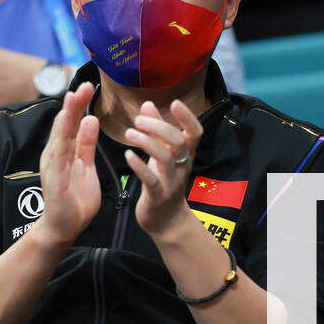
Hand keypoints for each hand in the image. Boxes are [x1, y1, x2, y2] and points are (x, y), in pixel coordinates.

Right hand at [34, 83, 100, 245]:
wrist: (64, 227)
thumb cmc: (75, 198)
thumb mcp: (85, 165)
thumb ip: (86, 143)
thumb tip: (91, 119)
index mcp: (64, 149)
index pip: (72, 122)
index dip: (79, 104)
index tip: (90, 86)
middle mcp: (55, 153)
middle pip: (64, 123)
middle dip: (74, 103)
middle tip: (85, 84)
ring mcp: (52, 164)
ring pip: (59, 134)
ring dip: (67, 115)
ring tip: (74, 97)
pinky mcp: (53, 177)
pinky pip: (58, 154)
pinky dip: (62, 138)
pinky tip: (66, 124)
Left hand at [123, 100, 203, 237]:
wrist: (167, 221)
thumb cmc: (163, 181)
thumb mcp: (162, 153)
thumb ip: (156, 130)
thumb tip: (148, 103)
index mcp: (185, 154)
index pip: (195, 133)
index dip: (188, 117)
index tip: (175, 102)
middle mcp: (181, 166)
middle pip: (178, 142)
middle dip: (159, 127)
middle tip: (139, 120)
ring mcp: (171, 182)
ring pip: (165, 158)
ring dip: (147, 142)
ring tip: (129, 133)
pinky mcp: (158, 196)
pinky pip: (151, 180)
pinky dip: (139, 166)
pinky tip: (128, 155)